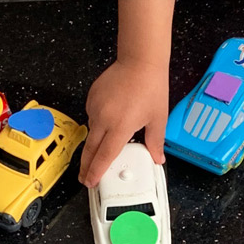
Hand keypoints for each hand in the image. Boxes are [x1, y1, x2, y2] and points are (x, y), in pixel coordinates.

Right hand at [79, 0, 174, 187]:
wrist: (140, 61)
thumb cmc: (151, 88)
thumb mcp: (158, 118)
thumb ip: (155, 142)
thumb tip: (157, 159)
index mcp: (120, 127)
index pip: (104, 156)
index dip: (96, 172)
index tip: (90, 182)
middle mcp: (104, 119)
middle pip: (91, 149)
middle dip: (87, 166)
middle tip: (85, 177)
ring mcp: (95, 107)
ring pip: (92, 132)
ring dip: (95, 142)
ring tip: (102, 147)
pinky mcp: (91, 97)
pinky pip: (92, 116)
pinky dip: (98, 123)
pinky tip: (109, 119)